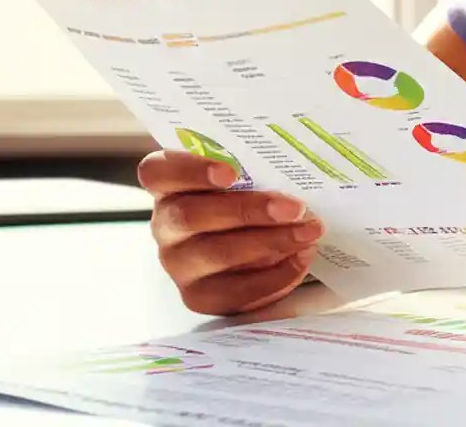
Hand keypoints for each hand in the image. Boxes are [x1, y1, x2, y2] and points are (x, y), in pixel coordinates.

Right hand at [139, 150, 323, 315]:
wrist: (255, 247)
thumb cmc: (248, 199)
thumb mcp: (246, 178)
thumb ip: (253, 169)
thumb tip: (291, 168)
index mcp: (168, 186)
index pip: (157, 172)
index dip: (189, 170)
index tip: (230, 171)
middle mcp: (166, 226)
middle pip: (191, 215)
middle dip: (248, 210)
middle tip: (294, 208)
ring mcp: (179, 265)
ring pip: (216, 253)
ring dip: (270, 242)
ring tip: (308, 232)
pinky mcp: (199, 297)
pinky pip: (235, 291)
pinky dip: (275, 275)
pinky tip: (303, 257)